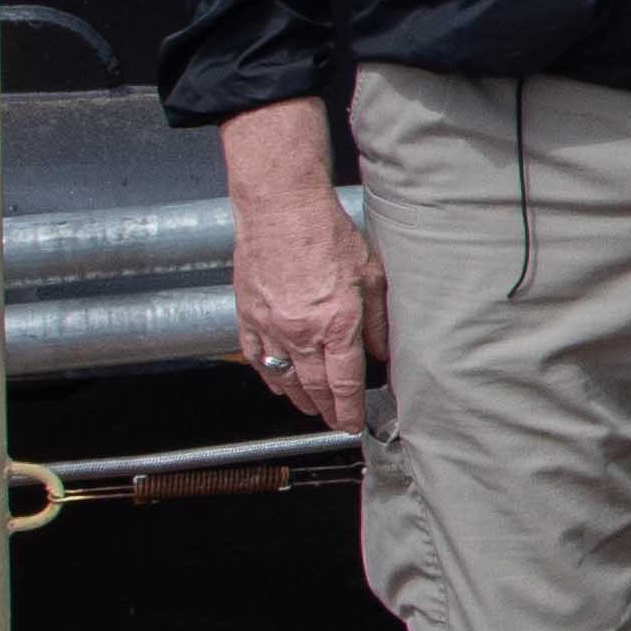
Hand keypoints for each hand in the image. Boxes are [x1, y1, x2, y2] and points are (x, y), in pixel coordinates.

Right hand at [230, 172, 387, 429]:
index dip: (349, 409)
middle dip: (327, 410)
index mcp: (336, 323)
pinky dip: (267, 375)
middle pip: (314, 387)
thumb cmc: (325, 232)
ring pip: (283, 377)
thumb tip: (383, 351)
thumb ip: (377, 320)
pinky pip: (254, 357)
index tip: (352, 423)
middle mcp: (300, 331)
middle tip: (335, 422)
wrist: (280, 207)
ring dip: (298, 398)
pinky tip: (277, 384)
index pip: (345, 382)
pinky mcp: (248, 314)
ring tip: (311, 409)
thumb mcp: (371, 275)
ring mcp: (269, 325)